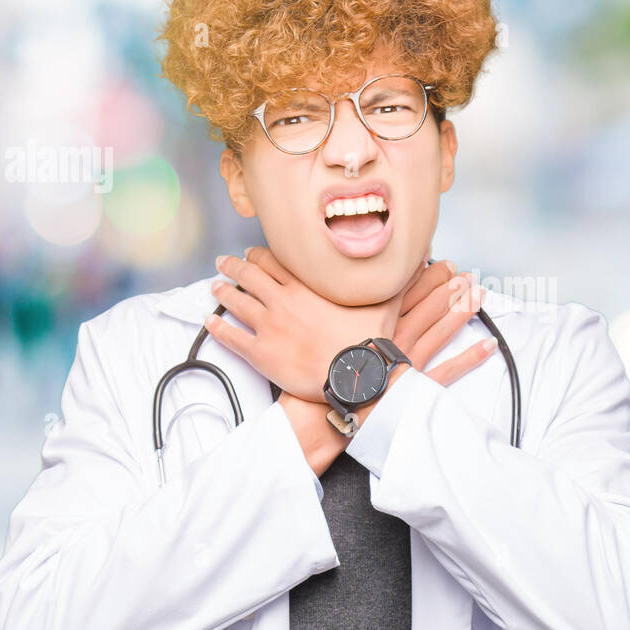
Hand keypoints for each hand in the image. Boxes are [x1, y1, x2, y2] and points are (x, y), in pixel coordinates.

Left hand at [202, 248, 408, 402]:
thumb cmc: (369, 342)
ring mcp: (269, 327)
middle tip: (224, 262)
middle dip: (234, 265)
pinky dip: (217, 327)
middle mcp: (283, 301)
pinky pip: (231, 337)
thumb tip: (420, 255)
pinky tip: (209, 322)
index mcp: (307, 287)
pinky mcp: (260, 353)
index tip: (253, 253)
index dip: (260, 255)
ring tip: (215, 287)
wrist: (355, 376)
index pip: (275, 261)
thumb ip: (396, 278)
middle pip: (249, 275)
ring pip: (236, 302)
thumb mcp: (386, 303)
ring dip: (222, 291)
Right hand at [274, 257, 498, 477]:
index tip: (432, 255)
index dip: (418, 271)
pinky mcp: (415, 386)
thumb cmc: (310, 378)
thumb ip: (303, 301)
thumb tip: (287, 272)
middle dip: (445, 285)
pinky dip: (471, 358)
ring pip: (441, 328)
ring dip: (461, 310)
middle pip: (425, 303)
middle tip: (460, 270)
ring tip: (478, 292)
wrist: (317, 414)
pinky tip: (489, 345)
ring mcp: (407, 361)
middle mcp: (392, 337)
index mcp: (369, 323)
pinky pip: (449, 370)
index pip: (400, 288)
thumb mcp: (304, 331)